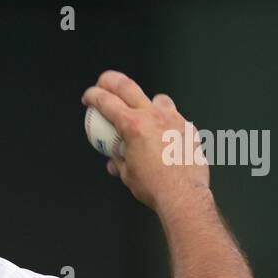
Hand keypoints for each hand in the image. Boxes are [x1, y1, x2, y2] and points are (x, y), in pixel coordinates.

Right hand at [82, 70, 210, 214]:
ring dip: (147, 103)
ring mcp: (174, 120)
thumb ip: (119, 160)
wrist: (183, 196)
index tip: (88, 97)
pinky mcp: (188, 129)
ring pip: (158, 99)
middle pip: (127, 86)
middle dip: (110, 81)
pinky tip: (164, 139)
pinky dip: (166, 126)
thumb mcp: (127, 173)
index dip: (93, 96)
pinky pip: (175, 119)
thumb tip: (113, 158)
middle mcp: (154, 117)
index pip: (106, 102)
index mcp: (133, 126)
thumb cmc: (153, 187)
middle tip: (104, 84)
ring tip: (144, 115)